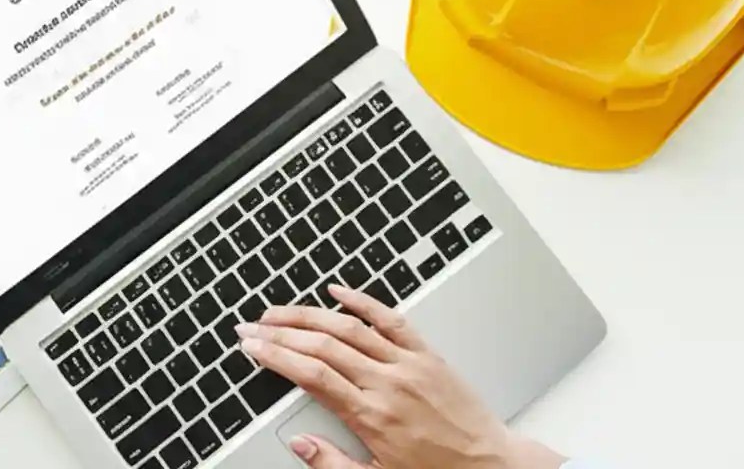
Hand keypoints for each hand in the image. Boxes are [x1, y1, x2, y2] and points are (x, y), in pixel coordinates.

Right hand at [239, 285, 565, 468]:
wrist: (492, 467)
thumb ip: (333, 465)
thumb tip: (299, 444)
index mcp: (371, 416)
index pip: (311, 375)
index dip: (276, 356)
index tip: (251, 347)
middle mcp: (388, 383)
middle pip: (322, 346)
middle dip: (280, 332)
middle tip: (251, 326)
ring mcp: (408, 364)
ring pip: (349, 328)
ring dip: (309, 315)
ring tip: (279, 311)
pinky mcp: (428, 355)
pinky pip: (391, 319)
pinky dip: (362, 301)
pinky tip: (338, 291)